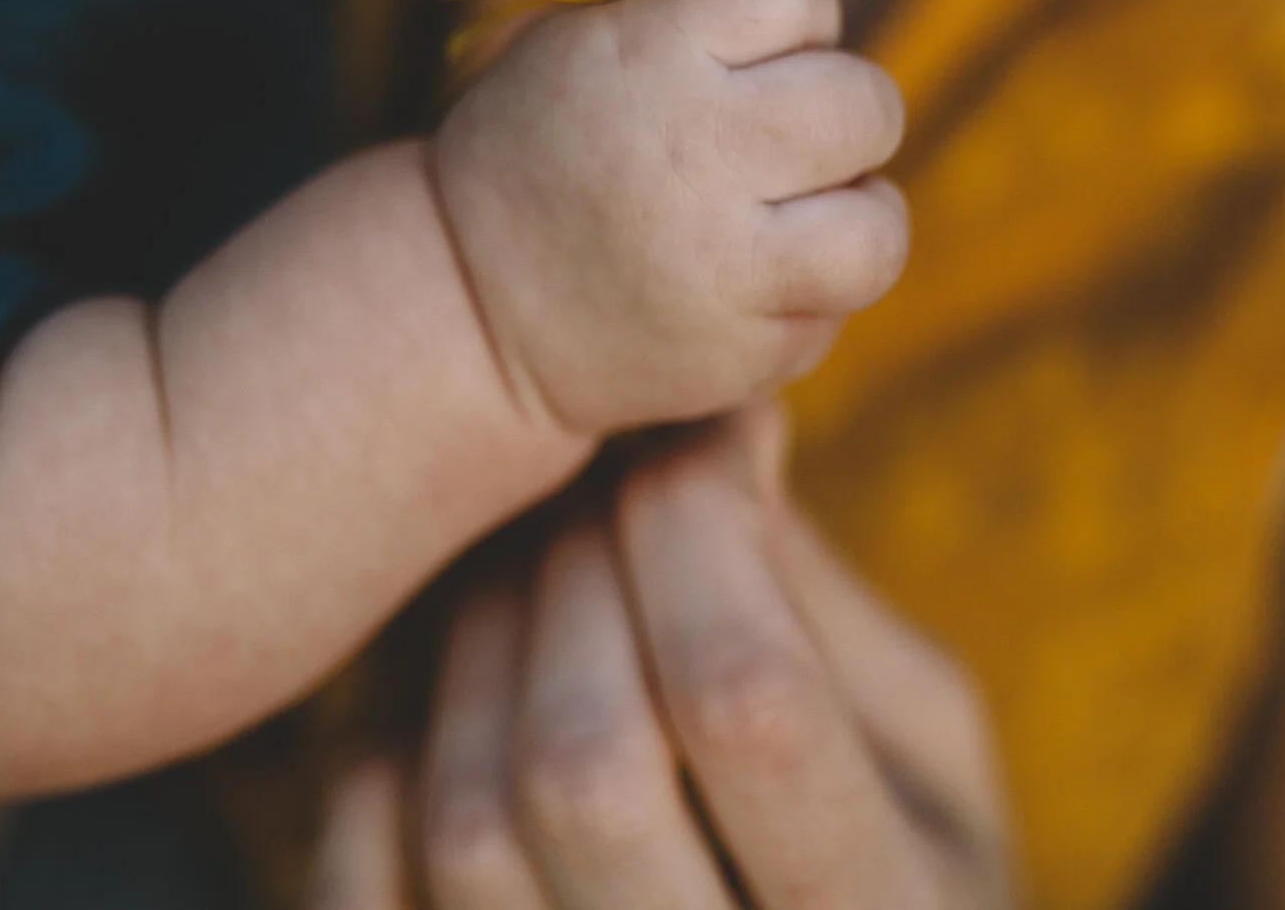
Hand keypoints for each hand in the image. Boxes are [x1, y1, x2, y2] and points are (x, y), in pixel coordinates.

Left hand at [305, 413, 1010, 909]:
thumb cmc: (878, 857)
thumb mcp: (919, 754)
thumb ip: (822, 603)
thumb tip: (717, 420)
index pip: (746, 703)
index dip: (694, 529)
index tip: (692, 441)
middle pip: (583, 769)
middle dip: (575, 577)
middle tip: (597, 490)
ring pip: (466, 821)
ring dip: (479, 644)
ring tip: (531, 571)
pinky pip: (365, 873)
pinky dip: (394, 749)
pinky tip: (462, 696)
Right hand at [433, 0, 908, 436]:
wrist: (472, 307)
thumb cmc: (546, 147)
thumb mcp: (582, 41)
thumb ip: (695, 7)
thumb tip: (817, 0)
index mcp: (643, 56)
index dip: (789, 7)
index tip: (747, 43)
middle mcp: (691, 155)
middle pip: (863, 101)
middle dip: (836, 106)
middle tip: (778, 133)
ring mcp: (721, 265)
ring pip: (879, 223)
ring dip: (853, 207)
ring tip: (798, 208)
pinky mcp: (744, 352)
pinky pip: (841, 299)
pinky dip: (822, 279)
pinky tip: (765, 271)